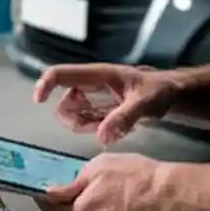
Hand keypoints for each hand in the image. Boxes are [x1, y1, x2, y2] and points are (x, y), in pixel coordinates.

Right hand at [33, 63, 178, 145]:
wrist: (170, 94)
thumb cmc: (159, 90)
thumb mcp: (146, 103)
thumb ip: (124, 118)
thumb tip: (100, 137)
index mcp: (98, 75)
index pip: (61, 74)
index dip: (45, 84)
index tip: (39, 101)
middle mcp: (91, 84)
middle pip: (64, 102)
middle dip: (76, 119)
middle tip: (99, 127)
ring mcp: (94, 97)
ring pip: (74, 115)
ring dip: (87, 126)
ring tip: (115, 127)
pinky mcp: (99, 108)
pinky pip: (86, 122)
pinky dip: (96, 128)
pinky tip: (117, 128)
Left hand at [39, 152, 189, 210]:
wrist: (171, 196)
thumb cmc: (138, 176)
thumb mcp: (100, 166)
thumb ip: (73, 181)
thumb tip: (53, 191)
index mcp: (81, 210)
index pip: (52, 208)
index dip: (45, 200)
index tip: (42, 195)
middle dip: (65, 209)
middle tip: (71, 193)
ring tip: (100, 198)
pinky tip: (116, 209)